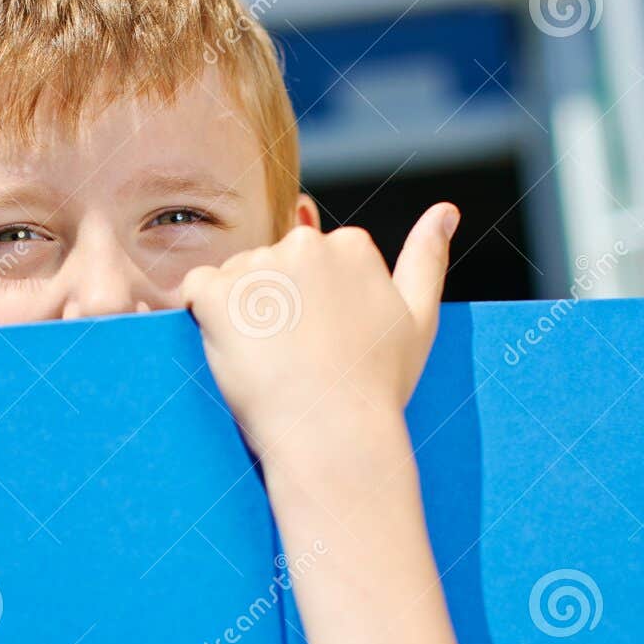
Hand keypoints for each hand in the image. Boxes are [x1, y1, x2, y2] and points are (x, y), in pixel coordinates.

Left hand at [180, 203, 457, 461]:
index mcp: (351, 245)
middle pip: (270, 266)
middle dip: (273, 305)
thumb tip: (447, 209)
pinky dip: (204, 317)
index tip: (323, 344)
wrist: (332, 435)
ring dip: (240, 313)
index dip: (310, 308)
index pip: (310, 263)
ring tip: (269, 361)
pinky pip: (196, 291)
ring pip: (234, 279)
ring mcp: (259, 267)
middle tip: (295, 358)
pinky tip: (233, 349)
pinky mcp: (218, 293)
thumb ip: (428, 259)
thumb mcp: (418, 320)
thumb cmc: (376, 387)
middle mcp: (305, 244)